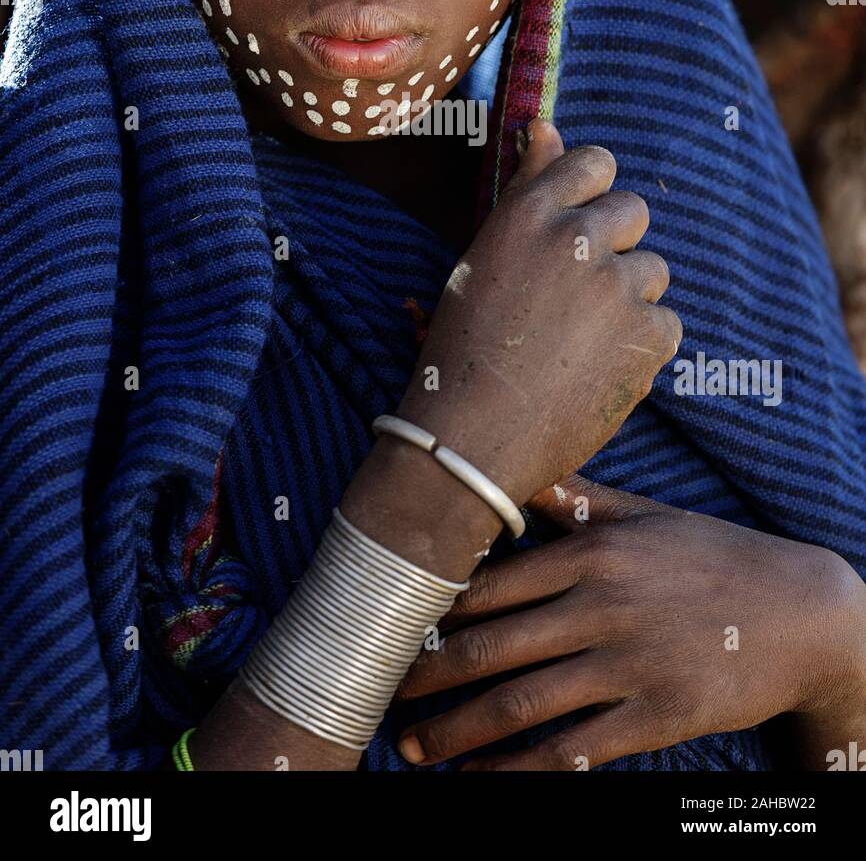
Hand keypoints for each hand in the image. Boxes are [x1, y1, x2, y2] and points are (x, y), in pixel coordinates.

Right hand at [393, 121, 681, 507]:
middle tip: (577, 295)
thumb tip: (549, 126)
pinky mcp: (646, 336)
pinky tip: (598, 370)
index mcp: (528, 214)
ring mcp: (615, 286)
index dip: (592, 194)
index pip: (596, 163)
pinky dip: (641, 347)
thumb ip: (526, 189)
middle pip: (633, 212)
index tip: (579, 224)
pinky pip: (666, 323)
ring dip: (628, 299)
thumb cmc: (463, 348)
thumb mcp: (483, 257)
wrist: (470, 440)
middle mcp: (575, 238)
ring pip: (653, 270)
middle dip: (615, 246)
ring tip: (581, 341)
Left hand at [394, 474, 865, 769]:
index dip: (431, 612)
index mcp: (590, 550)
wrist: (800, 613)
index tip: (389, 630)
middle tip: (379, 694)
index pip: (490, 584)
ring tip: (413, 747)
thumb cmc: (710, 555)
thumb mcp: (644, 515)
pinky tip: (480, 776)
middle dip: (427, 676)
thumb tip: (514, 470)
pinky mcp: (656, 717)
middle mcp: (602, 604)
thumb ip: (574, 499)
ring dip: (458, 730)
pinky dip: (519, 769)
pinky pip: (573, 750)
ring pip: (522, 705)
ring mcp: (629, 663)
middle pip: (493, 647)